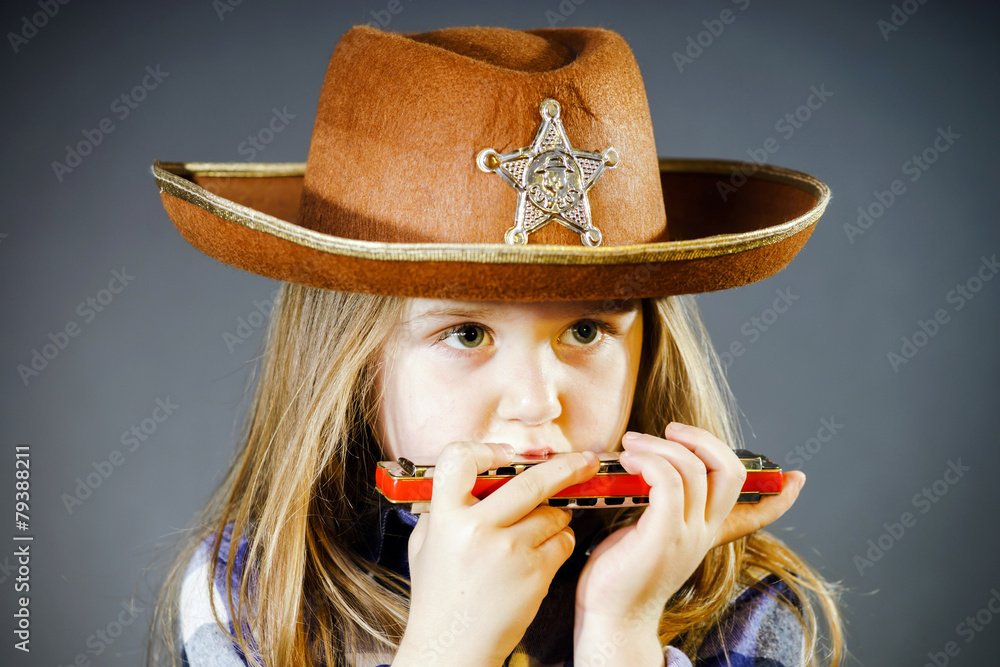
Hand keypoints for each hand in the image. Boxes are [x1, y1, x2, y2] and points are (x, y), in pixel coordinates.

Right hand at [393, 442, 599, 666]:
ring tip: (542, 527)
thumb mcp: (426, 543)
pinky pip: (563, 541)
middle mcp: (476, 530)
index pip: (460, 458)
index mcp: (444, 517)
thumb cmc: (440, 595)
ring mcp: (508, 552)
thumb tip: (480, 471)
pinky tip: (543, 552)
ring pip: (553, 512)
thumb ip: (445, 506)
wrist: (452, 647)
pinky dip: (560, 540)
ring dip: (556, 515)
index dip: (487, 449)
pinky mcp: (534, 574)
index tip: (509, 454)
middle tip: (586, 460)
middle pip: (530, 480)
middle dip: (566, 467)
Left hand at [574, 422, 800, 665]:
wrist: (611, 617)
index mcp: (705, 533)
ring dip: (660, 445)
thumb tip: (647, 482)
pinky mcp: (664, 534)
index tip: (796, 479)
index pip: (756, 514)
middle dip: (703, 438)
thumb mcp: (648, 536)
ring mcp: (688, 534)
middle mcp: (703, 533)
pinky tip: (628, 462)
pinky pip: (669, 481)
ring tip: (631, 445)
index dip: (779, 496)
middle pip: (731, 472)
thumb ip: (658, 511)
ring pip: (694, 468)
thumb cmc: (620, 573)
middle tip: (668, 430)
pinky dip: (649, 461)